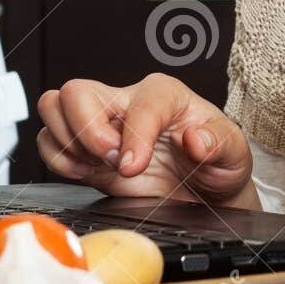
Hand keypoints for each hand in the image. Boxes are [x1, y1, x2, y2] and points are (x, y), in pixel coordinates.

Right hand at [36, 73, 255, 205]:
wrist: (204, 193)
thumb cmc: (217, 162)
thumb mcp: (234, 153)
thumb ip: (219, 143)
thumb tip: (196, 139)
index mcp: (164, 94)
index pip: (139, 102)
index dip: (134, 135)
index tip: (134, 165)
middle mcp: (127, 102)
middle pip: (77, 91)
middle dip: (87, 131)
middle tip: (112, 161)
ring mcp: (102, 124)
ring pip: (55, 107)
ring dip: (70, 143)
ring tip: (100, 166)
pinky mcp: (86, 151)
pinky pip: (50, 142)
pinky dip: (60, 160)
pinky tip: (88, 172)